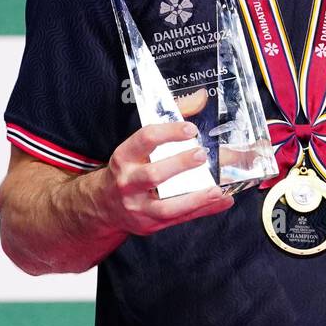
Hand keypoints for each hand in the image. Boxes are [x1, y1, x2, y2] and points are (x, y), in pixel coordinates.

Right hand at [97, 110, 232, 236]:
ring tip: (216, 190)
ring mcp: (138, 207)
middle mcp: (128, 183)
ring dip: (195, 198)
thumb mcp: (135, 150)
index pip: (145, 140)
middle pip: (153, 174)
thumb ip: (165, 131)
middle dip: (179, 165)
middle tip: (202, 155)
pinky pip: (179, 218)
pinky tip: (221, 201)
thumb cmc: (128, 171)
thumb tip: (199, 101)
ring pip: (166, 206)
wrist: (104, 205)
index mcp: (124, 157)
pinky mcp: (150, 224)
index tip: (190, 129)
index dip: (169, 133)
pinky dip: (202, 209)